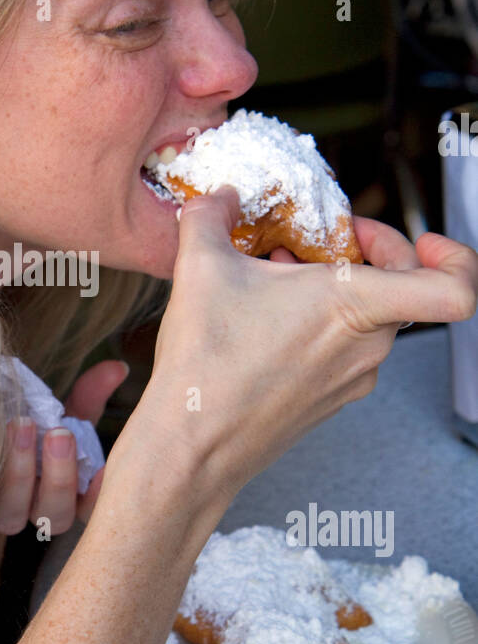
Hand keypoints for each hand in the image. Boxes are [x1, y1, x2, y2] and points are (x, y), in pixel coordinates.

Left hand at [0, 360, 130, 537]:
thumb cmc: (37, 429)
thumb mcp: (65, 414)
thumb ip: (90, 396)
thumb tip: (117, 368)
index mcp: (69, 498)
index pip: (90, 512)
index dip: (98, 497)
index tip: (104, 469)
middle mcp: (37, 511)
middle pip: (53, 516)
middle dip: (58, 477)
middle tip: (58, 434)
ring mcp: (0, 511)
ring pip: (9, 515)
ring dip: (17, 473)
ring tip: (20, 425)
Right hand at [109, 187, 477, 506]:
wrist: (191, 445)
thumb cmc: (209, 365)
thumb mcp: (201, 267)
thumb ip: (211, 215)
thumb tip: (216, 198)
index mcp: (356, 306)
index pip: (455, 291)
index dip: (454, 258)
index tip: (424, 241)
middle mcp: (366, 347)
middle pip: (403, 291)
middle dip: (364, 256)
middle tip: (326, 242)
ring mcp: (351, 380)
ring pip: (369, 320)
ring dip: (335, 291)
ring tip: (278, 279)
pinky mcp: (329, 402)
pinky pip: (343, 351)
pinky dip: (319, 326)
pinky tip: (267, 319)